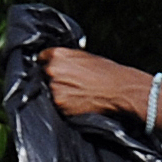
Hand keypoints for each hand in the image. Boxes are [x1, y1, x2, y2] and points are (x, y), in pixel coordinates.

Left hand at [35, 46, 150, 122]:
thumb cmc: (106, 72)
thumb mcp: (85, 56)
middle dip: (52, 78)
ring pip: (48, 90)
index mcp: (58, 55)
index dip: (47, 63)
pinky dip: (64, 103)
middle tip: (70, 82)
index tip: (52, 68)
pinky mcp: (60, 105)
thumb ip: (66, 58)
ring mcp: (55, 89)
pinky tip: (77, 99)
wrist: (119, 89)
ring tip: (76, 91)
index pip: (41, 58)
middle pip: (42, 75)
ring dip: (58, 92)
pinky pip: (56, 104)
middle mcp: (52, 71)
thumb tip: (54, 61)